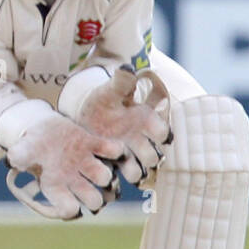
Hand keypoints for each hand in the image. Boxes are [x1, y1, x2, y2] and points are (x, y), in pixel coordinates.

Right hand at [6, 112, 123, 218]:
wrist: (40, 127)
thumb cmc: (29, 144)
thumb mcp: (22, 150)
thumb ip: (20, 157)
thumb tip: (14, 160)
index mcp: (57, 188)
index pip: (68, 210)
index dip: (71, 209)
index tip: (70, 201)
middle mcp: (75, 181)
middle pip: (95, 201)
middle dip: (95, 197)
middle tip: (88, 188)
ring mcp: (88, 165)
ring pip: (107, 179)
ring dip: (105, 174)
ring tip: (99, 165)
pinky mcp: (96, 146)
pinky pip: (114, 152)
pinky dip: (115, 151)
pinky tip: (105, 146)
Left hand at [75, 67, 171, 185]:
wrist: (86, 113)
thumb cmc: (104, 100)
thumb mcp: (110, 90)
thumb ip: (121, 82)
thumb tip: (128, 67)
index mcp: (146, 121)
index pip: (162, 131)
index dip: (161, 134)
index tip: (158, 135)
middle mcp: (141, 140)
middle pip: (152, 155)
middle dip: (148, 158)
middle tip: (141, 159)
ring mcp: (129, 154)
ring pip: (139, 170)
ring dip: (135, 172)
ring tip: (127, 173)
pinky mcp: (114, 164)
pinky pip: (120, 177)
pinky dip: (117, 181)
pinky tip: (109, 179)